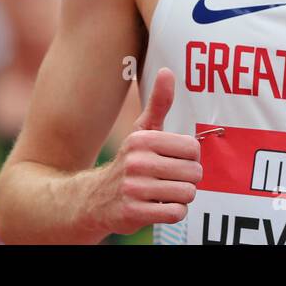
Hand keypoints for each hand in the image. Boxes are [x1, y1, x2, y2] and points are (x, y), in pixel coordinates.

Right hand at [88, 68, 202, 235]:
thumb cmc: (129, 162)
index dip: (191, 158)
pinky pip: (175, 214)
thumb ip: (158, 103)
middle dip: (188, 180)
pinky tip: (158, 207)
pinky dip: (173, 212)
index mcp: (143, 139)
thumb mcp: (142, 132)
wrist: (92, 200)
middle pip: (193, 172)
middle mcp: (137, 162)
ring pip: (186, 193)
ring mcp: (133, 188)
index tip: (177, 161)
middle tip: (170, 180)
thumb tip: (166, 71)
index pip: (193, 148)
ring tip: (164, 193)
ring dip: (181, 197)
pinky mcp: (132, 213)